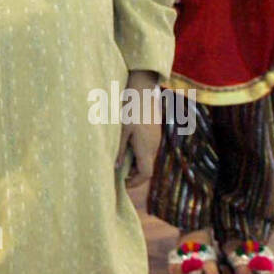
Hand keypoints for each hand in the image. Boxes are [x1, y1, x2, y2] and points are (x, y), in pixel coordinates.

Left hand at [119, 70, 161, 189]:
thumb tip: (117, 168)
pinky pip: (149, 149)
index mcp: (145, 147)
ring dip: (136, 163)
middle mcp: (153, 146)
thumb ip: (119, 150)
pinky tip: (128, 146)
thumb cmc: (129, 109)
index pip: (145, 174)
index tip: (122, 182)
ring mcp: (156, 139)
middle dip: (135, 174)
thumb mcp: (121, 131)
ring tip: (122, 160)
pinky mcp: (155, 132)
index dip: (135, 182)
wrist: (142, 90)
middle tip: (120, 174)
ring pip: (148, 159)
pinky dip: (139, 154)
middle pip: (147, 169)